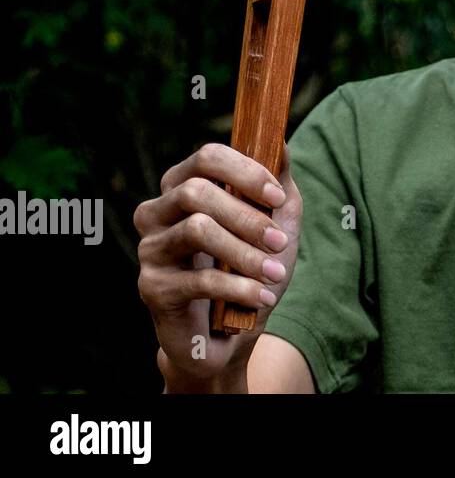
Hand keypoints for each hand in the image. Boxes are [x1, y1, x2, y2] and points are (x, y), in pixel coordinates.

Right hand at [134, 142, 302, 391]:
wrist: (229, 335)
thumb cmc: (251, 268)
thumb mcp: (276, 223)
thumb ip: (278, 184)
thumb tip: (281, 143)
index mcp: (184, 187)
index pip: (206, 157)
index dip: (244, 171)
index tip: (276, 196)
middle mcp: (157, 212)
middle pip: (196, 192)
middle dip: (247, 217)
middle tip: (280, 242)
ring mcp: (150, 249)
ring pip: (196, 230)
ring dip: (245, 253)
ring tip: (276, 273)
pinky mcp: (152, 287)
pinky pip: (198, 279)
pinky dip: (239, 287)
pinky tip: (263, 298)